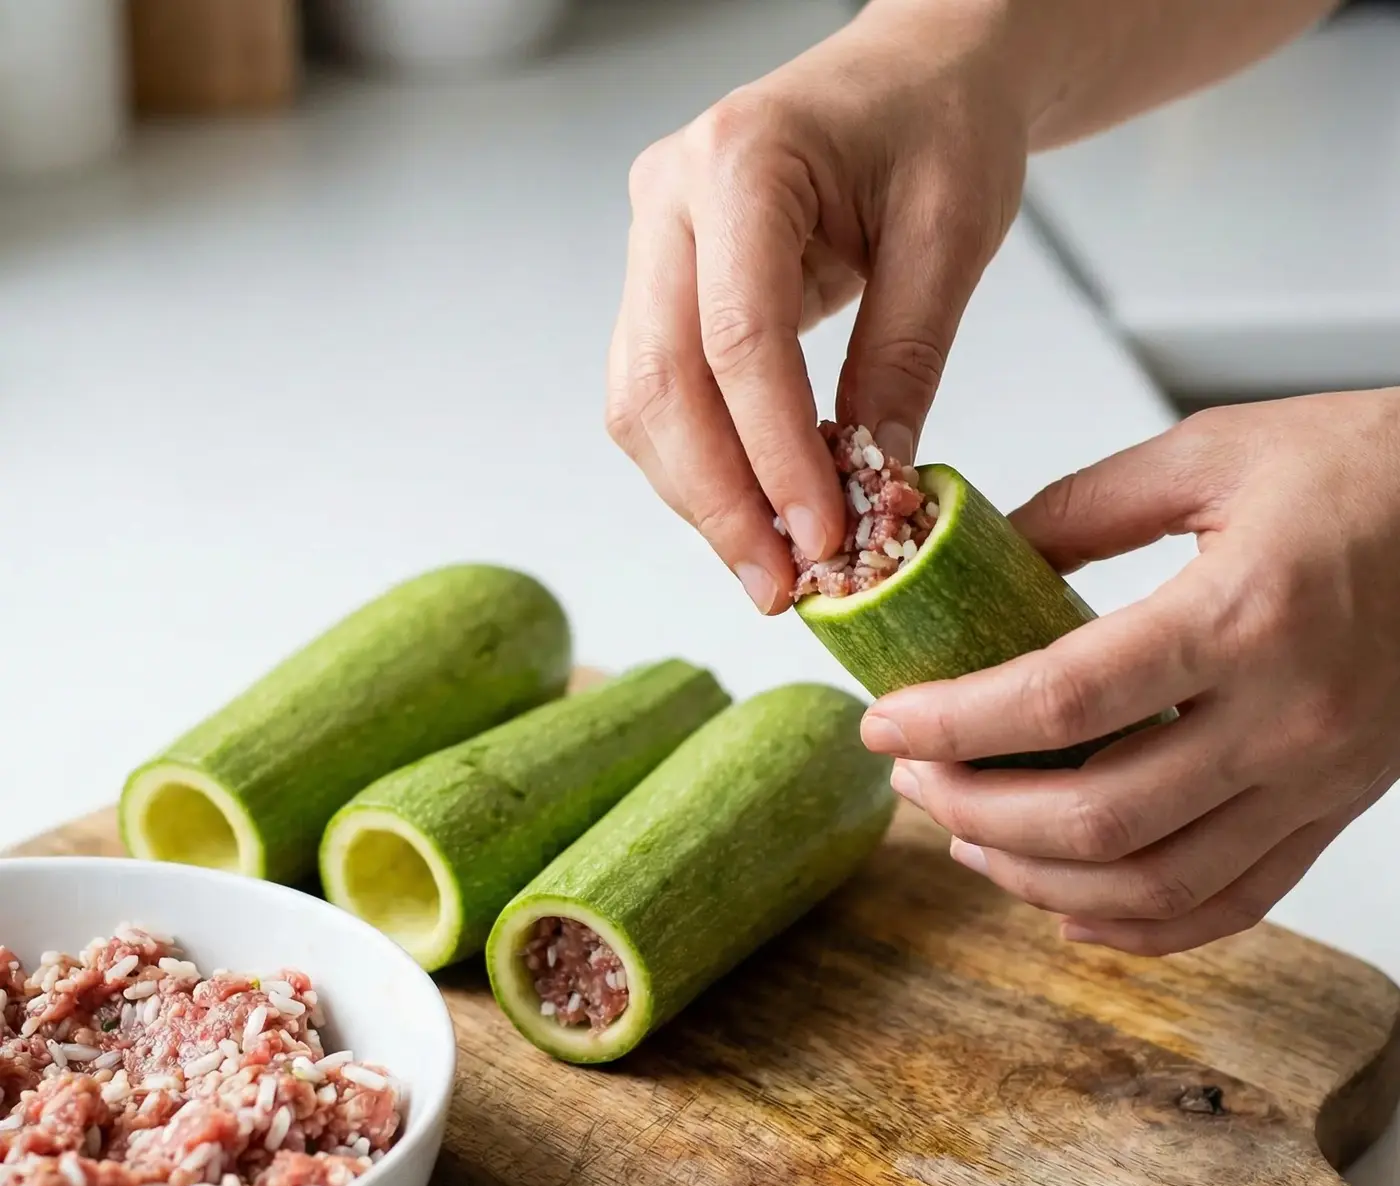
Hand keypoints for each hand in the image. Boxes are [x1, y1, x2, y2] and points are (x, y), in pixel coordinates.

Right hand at [604, 1, 1027, 612]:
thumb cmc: (939, 125)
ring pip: (640, 402)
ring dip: (700, 498)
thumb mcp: (951, 233)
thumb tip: (869, 484)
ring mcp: (651, 244)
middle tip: (777, 587)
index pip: (738, 339)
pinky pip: (658, 397)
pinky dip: (701, 467)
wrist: (911, 76)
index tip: (822, 539)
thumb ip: (903, 358)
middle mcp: (667, 200)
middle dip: (718, 501)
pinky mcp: (660, 288)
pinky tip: (753, 513)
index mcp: (740, 161)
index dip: (775, 454)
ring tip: (768, 569)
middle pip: (660, 383)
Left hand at [861, 389, 1399, 954]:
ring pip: (1150, 884)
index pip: (1062, 700)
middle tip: (909, 774)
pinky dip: (1136, 926)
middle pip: (1096, 818)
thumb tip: (981, 558)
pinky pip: (1228, 906)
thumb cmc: (1372, 469)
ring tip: (964, 835)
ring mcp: (1316, 782)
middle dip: (974, 808)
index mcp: (1244, 616)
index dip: (952, 722)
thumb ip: (1082, 508)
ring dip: (1034, 875)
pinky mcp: (1332, 811)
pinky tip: (1066, 905)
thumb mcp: (1212, 453)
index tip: (884, 719)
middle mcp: (1285, 720)